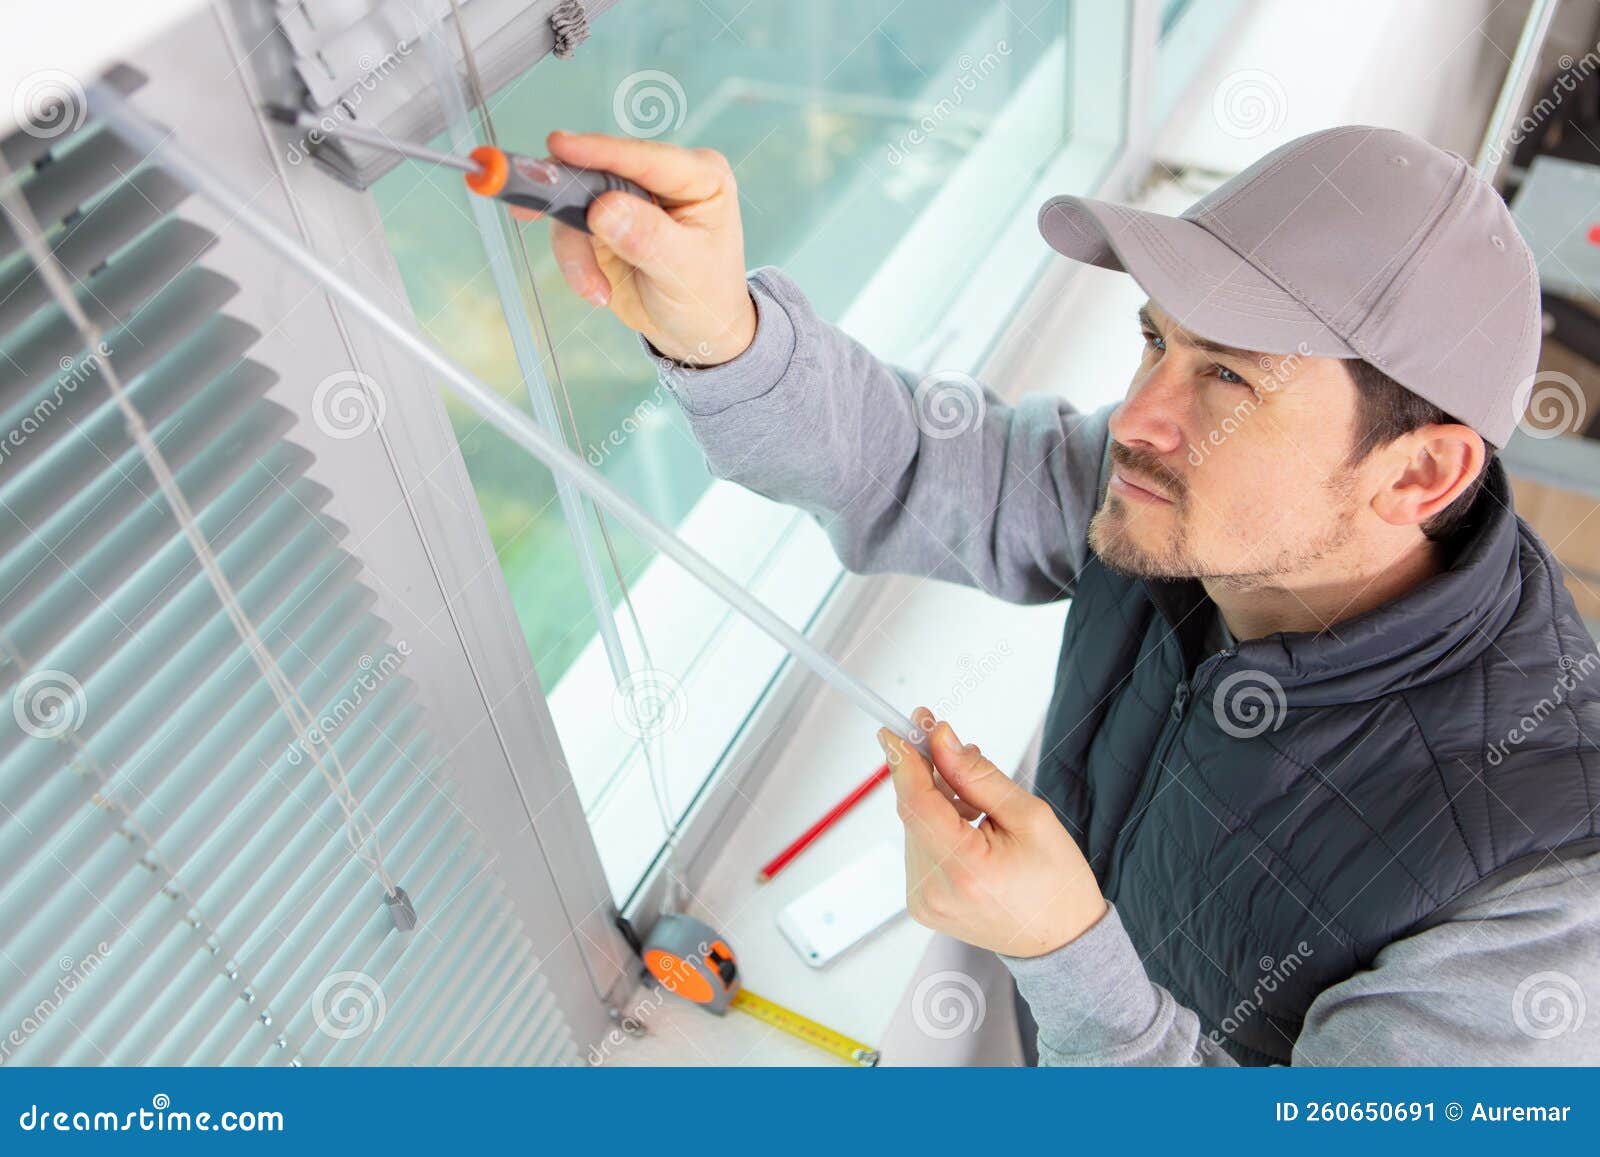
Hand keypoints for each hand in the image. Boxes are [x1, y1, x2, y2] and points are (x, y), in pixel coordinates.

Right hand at [509, 131, 756, 365]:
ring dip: (576, 251)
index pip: (645, 157)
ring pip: (576, 203)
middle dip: (567, 195)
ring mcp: (628, 198)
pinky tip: (596, 289)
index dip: (600, 151)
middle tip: (528, 203)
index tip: (560, 146)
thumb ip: (647, 237)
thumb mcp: (684, 271)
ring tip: (594, 288)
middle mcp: (661, 179)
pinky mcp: (602, 220)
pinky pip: (570, 230)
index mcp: (699, 176)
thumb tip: (604, 208)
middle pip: (601, 170)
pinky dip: (575, 262)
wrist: (695, 333)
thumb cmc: (706, 298)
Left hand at [879, 708, 1107, 957]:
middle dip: (926, 772)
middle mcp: (935, 891)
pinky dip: (937, 826)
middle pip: (914, 812)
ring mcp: (924, 902)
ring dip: (936, 800)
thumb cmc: (1056, 880)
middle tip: (944, 738)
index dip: (903, 761)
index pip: (917, 804)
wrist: (1062, 941)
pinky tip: (968, 824)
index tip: (895, 729)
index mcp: (966, 870)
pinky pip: (920, 848)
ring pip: (915, 827)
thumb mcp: (1030, 815)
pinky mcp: (921, 904)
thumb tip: (940, 740)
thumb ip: (977, 776)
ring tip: (978, 801)